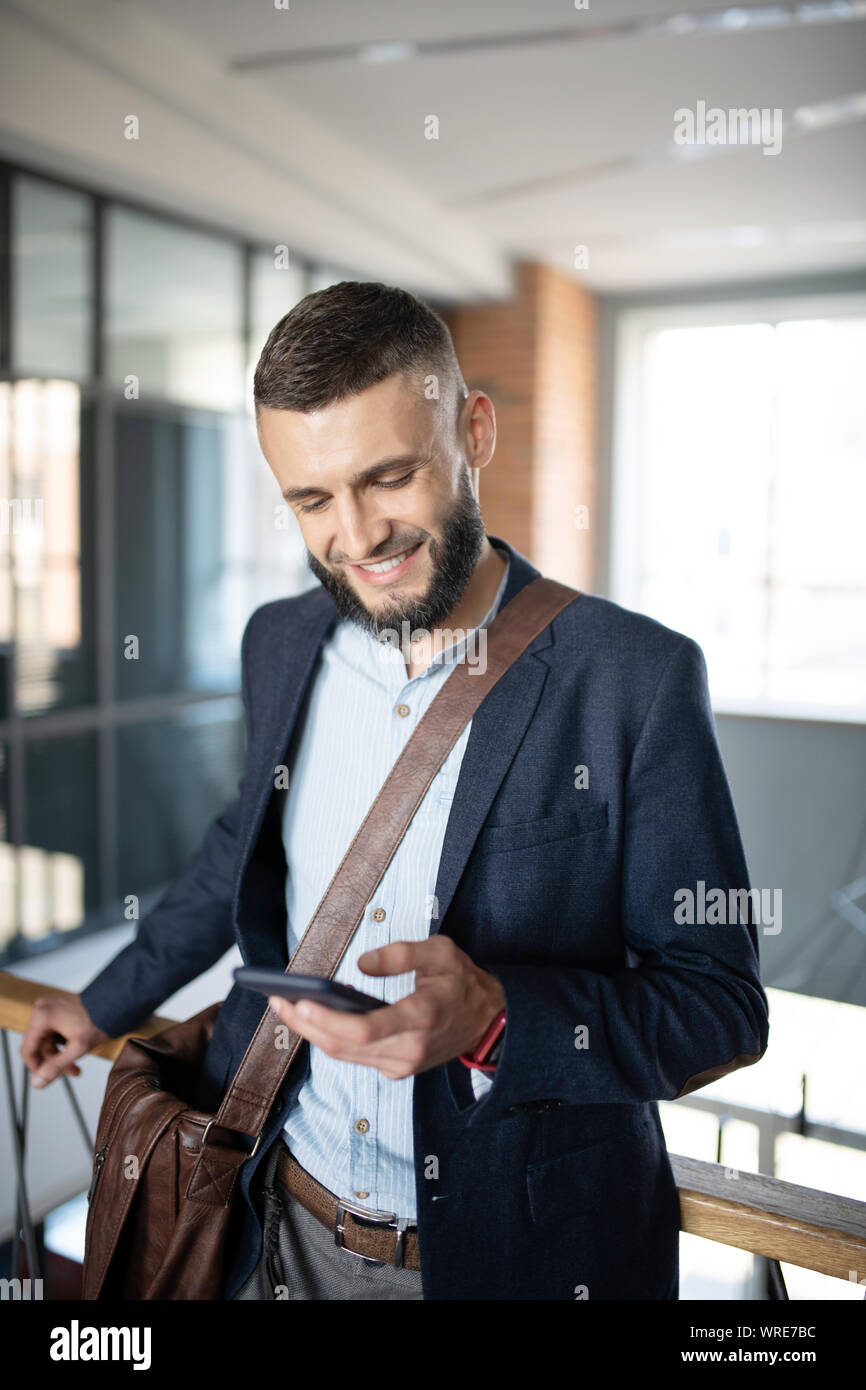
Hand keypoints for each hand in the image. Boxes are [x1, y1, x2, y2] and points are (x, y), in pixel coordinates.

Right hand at [20, 992, 110, 1087]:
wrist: (116, 1001)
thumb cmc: (99, 1020)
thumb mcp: (78, 1048)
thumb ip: (55, 1067)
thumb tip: (37, 1083)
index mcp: (42, 1016)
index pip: (27, 1050)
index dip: (36, 1068)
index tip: (48, 1078)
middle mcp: (42, 1009)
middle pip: (39, 1046)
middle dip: (54, 1061)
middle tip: (72, 1072)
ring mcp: (49, 1007)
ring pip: (47, 1040)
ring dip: (60, 1054)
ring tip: (77, 1065)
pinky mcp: (57, 1008)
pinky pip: (53, 1031)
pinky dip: (63, 1043)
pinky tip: (76, 1049)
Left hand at [268, 936, 505, 1080]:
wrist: (489, 1022)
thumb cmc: (463, 983)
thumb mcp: (441, 951)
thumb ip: (401, 954)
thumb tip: (361, 964)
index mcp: (422, 1016)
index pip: (365, 1029)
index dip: (327, 1019)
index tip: (299, 1002)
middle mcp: (410, 1048)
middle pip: (344, 1045)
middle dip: (305, 1025)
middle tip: (277, 1000)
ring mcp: (402, 1064)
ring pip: (344, 1054)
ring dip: (311, 1033)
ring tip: (284, 1006)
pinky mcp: (396, 1069)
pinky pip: (354, 1057)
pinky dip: (329, 1039)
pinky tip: (311, 1019)